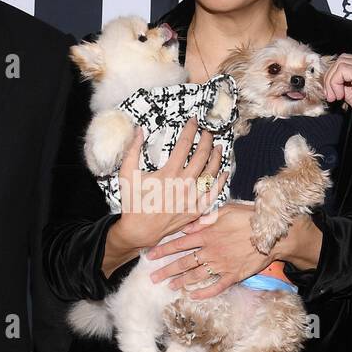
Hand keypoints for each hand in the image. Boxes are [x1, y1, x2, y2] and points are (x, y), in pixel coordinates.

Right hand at [115, 116, 229, 248]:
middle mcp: (183, 185)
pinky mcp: (196, 210)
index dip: (190, 129)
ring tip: (218, 148)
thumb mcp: (127, 173)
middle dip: (207, 140)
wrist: (140, 230)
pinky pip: (213, 193)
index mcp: (168, 173)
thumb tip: (139, 129)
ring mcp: (191, 198)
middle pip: (202, 156)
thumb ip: (133, 150)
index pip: (184, 144)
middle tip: (207, 133)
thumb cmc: (133, 201)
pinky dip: (220, 182)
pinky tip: (223, 173)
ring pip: (211, 173)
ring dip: (216, 158)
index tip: (193, 121)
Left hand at [146, 202, 274, 299]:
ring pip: (196, 276)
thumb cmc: (251, 218)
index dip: (164, 250)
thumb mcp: (227, 210)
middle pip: (183, 263)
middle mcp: (211, 251)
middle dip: (166, 270)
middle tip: (153, 277)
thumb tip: (189, 225)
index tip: (150, 255)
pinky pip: (215, 287)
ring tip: (169, 286)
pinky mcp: (233, 275)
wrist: (274, 235)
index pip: (180, 243)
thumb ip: (206, 219)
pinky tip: (193, 296)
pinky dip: (203, 292)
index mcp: (208, 234)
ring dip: (181, 282)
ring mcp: (221, 265)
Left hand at [323, 53, 351, 140]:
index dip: (337, 76)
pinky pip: (342, 70)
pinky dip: (334, 83)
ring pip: (341, 63)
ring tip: (335, 97)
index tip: (333, 93)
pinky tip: (339, 96)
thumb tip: (336, 85)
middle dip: (331, 76)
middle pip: (344, 59)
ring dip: (331, 80)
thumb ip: (349, 88)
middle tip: (331, 95)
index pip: (350, 62)